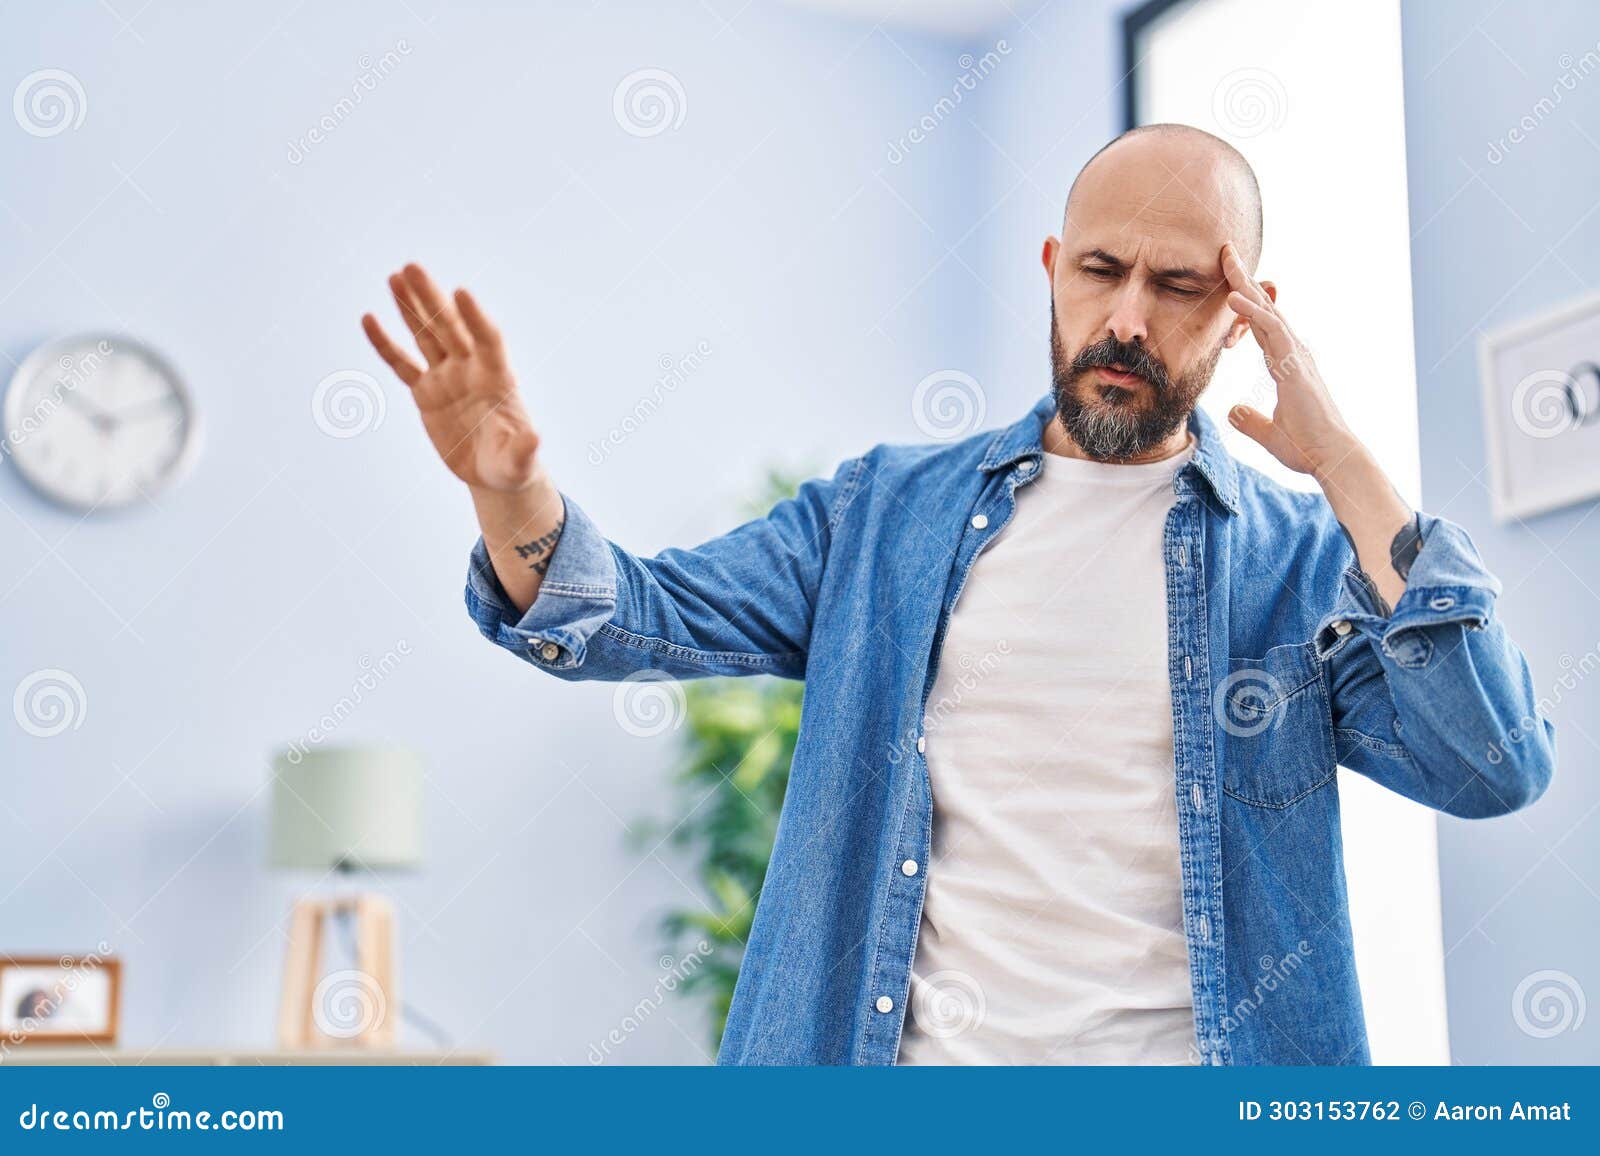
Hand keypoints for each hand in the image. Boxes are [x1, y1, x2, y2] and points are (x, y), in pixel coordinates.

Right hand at [362, 264, 542, 492]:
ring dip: (411, 307)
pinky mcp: (426, 392)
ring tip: (395, 277)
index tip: (460, 291)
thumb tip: (536, 438)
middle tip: (412, 267)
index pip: (487, 339)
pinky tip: (369, 319)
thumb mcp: (519, 463)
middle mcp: (471, 370)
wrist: (494, 472)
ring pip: (426, 336)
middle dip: (432, 298)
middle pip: (450, 327)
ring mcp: (447, 377)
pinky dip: (386, 344)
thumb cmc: (513, 466)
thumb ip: (524, 448)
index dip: (475, 317)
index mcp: (498, 378)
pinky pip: (402, 364)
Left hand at [1219, 242, 1356, 478]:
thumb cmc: (1306, 446)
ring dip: (1246, 284)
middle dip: (1245, 279)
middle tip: (1225, 251)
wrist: (1329, 458)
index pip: (1261, 325)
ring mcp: (1296, 356)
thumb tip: (1233, 412)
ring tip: (1226, 259)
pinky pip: (1272, 331)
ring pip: (1268, 311)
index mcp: (1287, 363)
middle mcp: (1293, 353)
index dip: (1245, 302)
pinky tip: (1234, 297)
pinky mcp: (1295, 365)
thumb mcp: (1269, 432)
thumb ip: (1250, 420)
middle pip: (1265, 308)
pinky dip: (1253, 312)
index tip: (1228, 281)